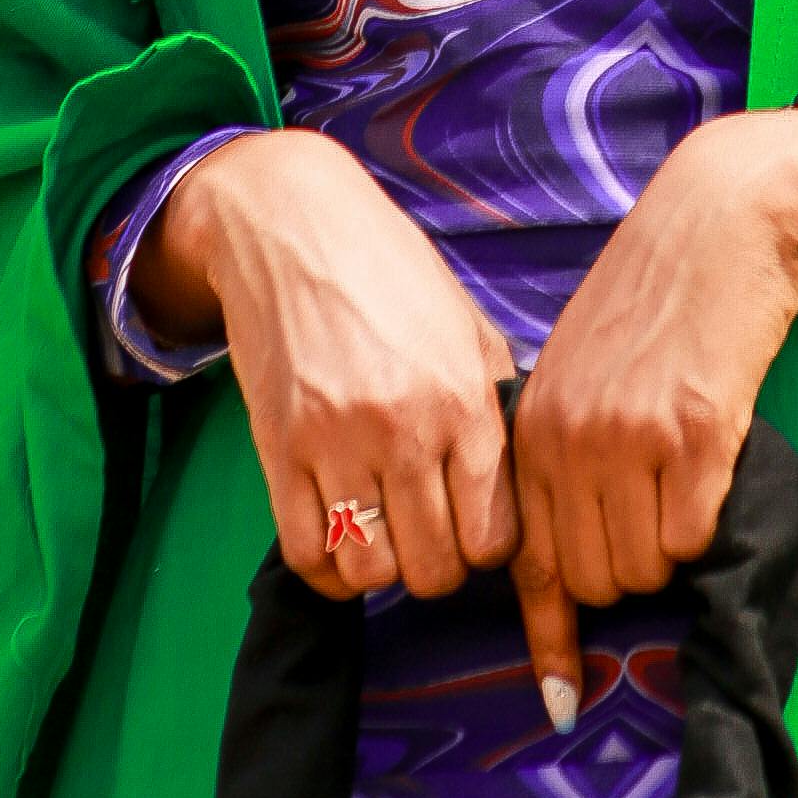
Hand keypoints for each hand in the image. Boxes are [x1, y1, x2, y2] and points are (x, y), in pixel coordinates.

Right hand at [145, 129, 519, 602]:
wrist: (295, 226)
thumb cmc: (392, 273)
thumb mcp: (468, 327)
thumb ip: (494, 406)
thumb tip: (518, 483)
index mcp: (463, 399)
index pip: (494, 539)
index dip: (489, 548)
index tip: (474, 526)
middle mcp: (404, 428)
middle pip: (435, 567)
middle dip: (439, 565)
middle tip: (429, 534)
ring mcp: (335, 443)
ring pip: (371, 572)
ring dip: (382, 568)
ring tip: (385, 533)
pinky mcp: (279, 449)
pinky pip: (306, 554)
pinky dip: (327, 567)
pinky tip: (341, 538)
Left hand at [508, 103, 797, 723]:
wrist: (721, 222)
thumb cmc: (652, 296)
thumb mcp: (578, 367)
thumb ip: (563, 446)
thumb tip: (571, 545)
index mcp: (532, 424)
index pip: (530, 559)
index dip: (548, 637)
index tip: (559, 700)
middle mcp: (571, 437)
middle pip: (594, 579)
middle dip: (628, 574)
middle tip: (656, 518)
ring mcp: (632, 438)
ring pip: (646, 567)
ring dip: (669, 550)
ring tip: (682, 483)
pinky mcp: (699, 434)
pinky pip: (694, 536)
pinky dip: (706, 524)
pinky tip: (711, 467)